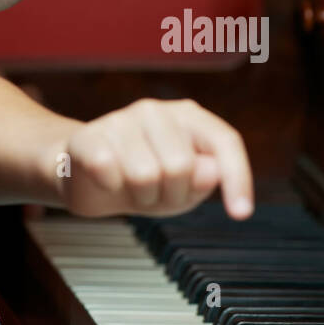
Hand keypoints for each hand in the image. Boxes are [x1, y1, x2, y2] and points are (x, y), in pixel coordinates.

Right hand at [59, 98, 253, 219]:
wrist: (82, 178)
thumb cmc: (141, 181)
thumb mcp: (182, 191)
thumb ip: (202, 181)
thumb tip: (211, 170)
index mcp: (188, 117)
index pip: (224, 141)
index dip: (237, 177)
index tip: (241, 213)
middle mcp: (156, 110)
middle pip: (181, 166)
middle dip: (170, 194)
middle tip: (155, 194)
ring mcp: (119, 119)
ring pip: (145, 175)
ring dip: (140, 197)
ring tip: (131, 188)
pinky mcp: (88, 136)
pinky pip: (108, 170)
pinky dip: (110, 188)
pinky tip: (105, 181)